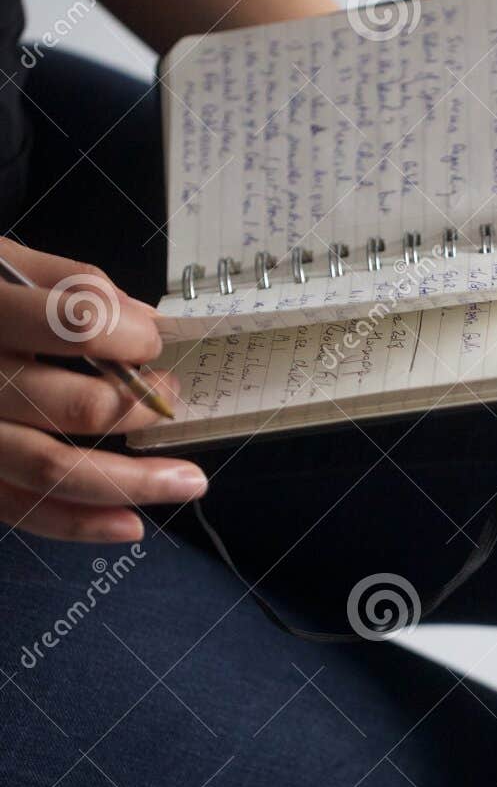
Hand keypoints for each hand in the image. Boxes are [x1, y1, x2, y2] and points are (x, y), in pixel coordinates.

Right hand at [0, 240, 206, 542]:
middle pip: (76, 406)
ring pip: (54, 469)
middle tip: (173, 395)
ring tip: (188, 480)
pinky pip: (24, 509)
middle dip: (143, 406)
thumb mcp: (1, 263)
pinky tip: (131, 524)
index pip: (78, 324)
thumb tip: (145, 320)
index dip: (133, 334)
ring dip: (133, 481)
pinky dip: (82, 524)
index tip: (154, 337)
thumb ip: (71, 284)